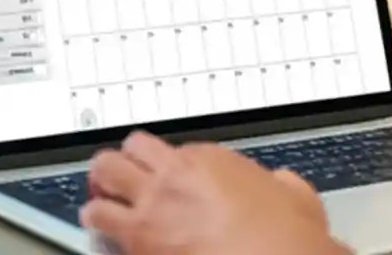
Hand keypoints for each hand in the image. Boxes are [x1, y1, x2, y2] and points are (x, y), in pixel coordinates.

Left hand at [82, 132, 349, 254]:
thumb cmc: (288, 239)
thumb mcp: (296, 197)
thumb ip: (281, 185)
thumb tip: (283, 185)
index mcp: (209, 160)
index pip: (170, 150)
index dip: (166, 166)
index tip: (166, 178)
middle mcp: (174, 175)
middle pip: (129, 151)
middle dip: (122, 163)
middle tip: (119, 176)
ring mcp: (151, 207)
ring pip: (104, 175)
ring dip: (101, 187)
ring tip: (100, 200)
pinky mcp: (136, 240)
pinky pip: (98, 222)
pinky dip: (95, 226)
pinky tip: (97, 232)